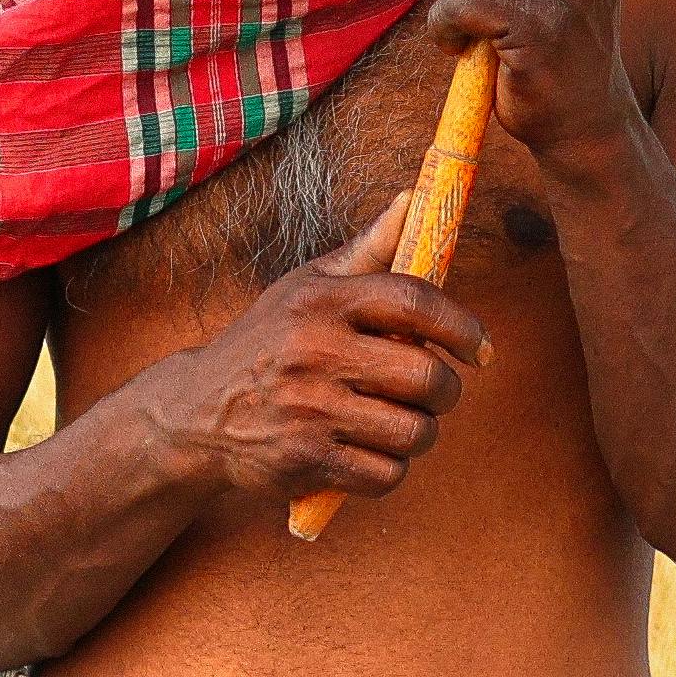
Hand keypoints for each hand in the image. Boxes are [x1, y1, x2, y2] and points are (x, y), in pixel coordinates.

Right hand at [149, 194, 489, 515]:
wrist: (194, 413)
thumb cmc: (266, 343)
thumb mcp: (305, 286)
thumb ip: (366, 249)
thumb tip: (415, 202)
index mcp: (321, 300)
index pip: (415, 301)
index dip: (462, 326)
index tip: (481, 348)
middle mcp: (314, 351)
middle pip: (425, 376)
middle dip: (446, 391)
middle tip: (435, 393)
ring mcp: (310, 409)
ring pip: (414, 432)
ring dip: (419, 433)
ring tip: (398, 422)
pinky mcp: (306, 460)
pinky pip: (387, 474)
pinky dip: (389, 469)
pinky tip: (368, 452)